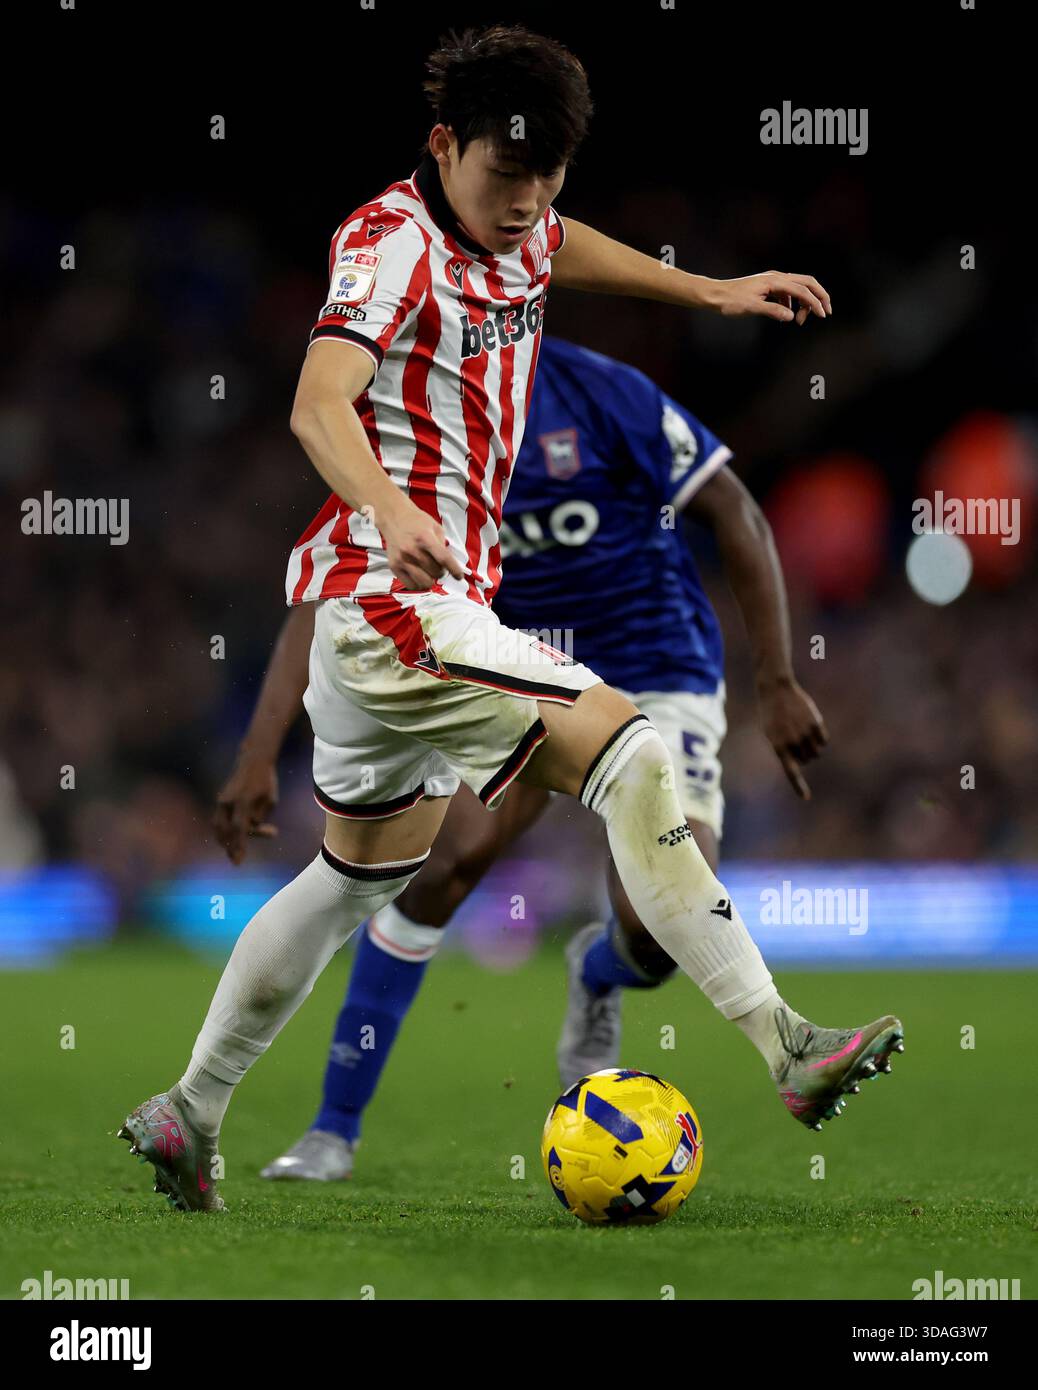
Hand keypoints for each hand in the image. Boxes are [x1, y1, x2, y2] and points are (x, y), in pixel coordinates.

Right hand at [213, 750, 279, 864]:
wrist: (252, 761)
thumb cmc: (266, 781)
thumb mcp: (270, 799)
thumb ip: (260, 816)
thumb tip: (251, 828)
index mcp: (244, 800)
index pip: (240, 828)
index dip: (239, 846)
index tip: (239, 861)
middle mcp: (229, 800)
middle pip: (226, 830)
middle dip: (230, 847)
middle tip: (237, 861)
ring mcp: (222, 800)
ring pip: (218, 826)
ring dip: (224, 841)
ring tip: (233, 853)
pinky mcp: (220, 800)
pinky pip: (217, 821)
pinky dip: (222, 832)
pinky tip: (227, 842)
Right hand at [379, 495, 466, 588]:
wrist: (393, 517)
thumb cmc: (415, 522)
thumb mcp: (435, 527)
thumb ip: (443, 545)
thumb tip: (450, 564)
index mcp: (425, 538)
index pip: (444, 559)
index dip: (454, 570)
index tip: (459, 576)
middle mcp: (412, 550)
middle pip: (436, 572)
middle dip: (441, 571)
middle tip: (438, 565)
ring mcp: (402, 559)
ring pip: (425, 583)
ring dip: (431, 579)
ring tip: (429, 571)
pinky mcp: (394, 566)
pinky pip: (411, 586)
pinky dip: (419, 583)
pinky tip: (420, 575)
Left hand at [710, 271, 830, 323]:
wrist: (715, 295)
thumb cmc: (730, 301)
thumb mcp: (752, 308)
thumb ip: (773, 311)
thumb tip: (791, 317)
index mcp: (775, 280)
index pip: (802, 290)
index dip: (814, 303)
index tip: (822, 315)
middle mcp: (776, 277)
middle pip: (807, 283)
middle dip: (819, 297)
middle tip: (825, 312)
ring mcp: (773, 281)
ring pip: (798, 288)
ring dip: (804, 302)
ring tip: (800, 321)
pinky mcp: (768, 287)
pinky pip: (788, 293)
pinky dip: (793, 303)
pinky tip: (787, 315)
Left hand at [758, 678, 828, 798]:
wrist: (776, 690)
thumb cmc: (772, 715)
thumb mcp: (772, 734)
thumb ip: (785, 750)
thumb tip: (801, 763)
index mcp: (778, 747)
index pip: (791, 772)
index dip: (799, 786)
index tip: (807, 798)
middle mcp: (793, 742)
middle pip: (807, 760)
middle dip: (803, 755)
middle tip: (795, 739)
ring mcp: (805, 733)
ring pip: (816, 753)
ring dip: (812, 748)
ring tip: (802, 733)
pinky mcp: (815, 724)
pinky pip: (824, 741)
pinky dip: (820, 739)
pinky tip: (812, 727)